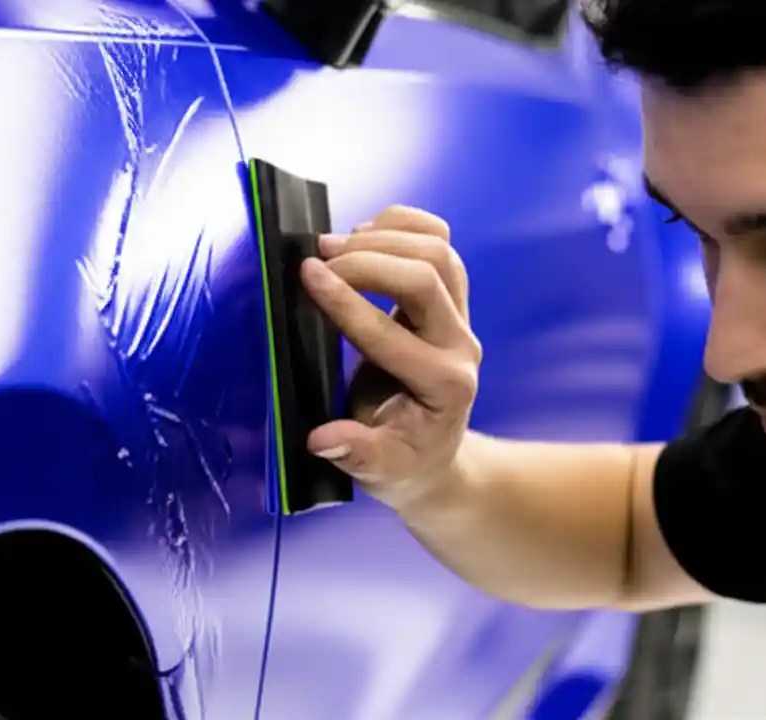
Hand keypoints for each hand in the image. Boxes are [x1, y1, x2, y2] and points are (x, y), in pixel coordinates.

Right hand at [300, 205, 481, 509]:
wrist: (433, 456)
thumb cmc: (401, 463)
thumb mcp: (380, 472)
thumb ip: (357, 453)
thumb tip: (322, 440)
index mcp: (443, 386)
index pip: (392, 334)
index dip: (346, 303)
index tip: (305, 277)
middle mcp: (460, 345)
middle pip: (426, 276)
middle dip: (365, 261)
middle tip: (313, 262)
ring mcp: (460, 317)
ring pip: (438, 251)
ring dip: (384, 237)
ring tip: (332, 246)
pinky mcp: (451, 298)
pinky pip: (440, 242)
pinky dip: (403, 225)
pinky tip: (364, 232)